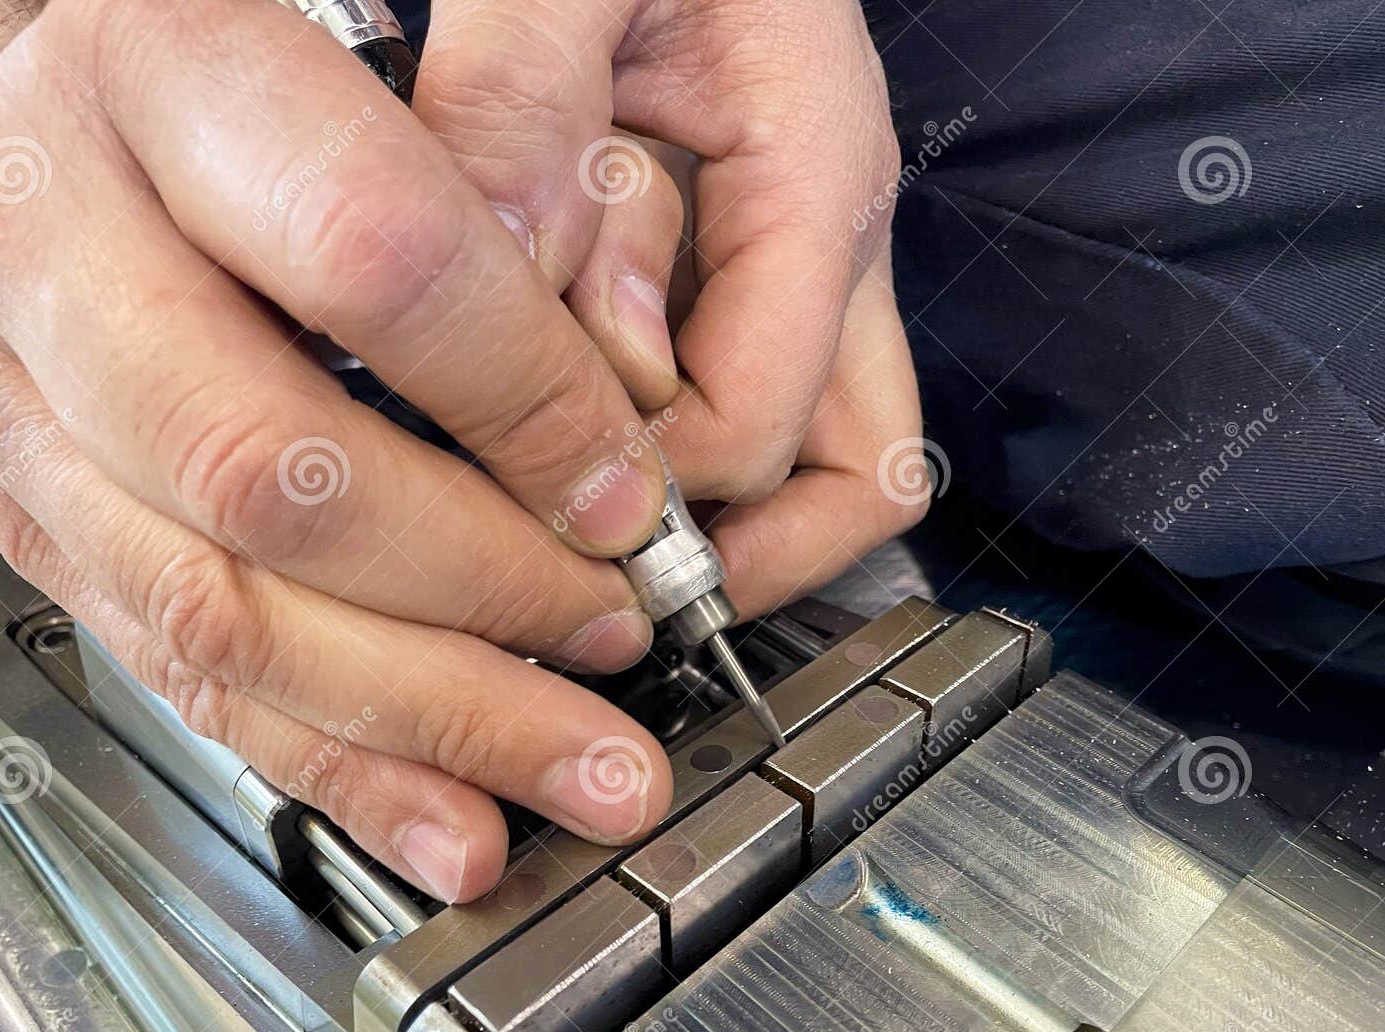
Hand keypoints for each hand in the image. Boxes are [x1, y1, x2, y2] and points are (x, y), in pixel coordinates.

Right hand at [0, 0, 682, 901]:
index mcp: (169, 86)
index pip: (377, 260)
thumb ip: (490, 213)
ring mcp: (27, 410)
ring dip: (437, 717)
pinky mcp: (43, 528)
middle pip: (280, 473)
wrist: (39, 118)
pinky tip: (451, 826)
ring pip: (227, 610)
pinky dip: (342, 768)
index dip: (528, 402)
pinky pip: (189, 678)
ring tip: (586, 773)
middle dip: (486, 589)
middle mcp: (62, 250)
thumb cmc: (241, 98)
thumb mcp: (374, 77)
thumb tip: (611, 449)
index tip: (633, 498)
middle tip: (620, 636)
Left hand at [413, 0, 926, 616]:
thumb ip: (525, 106)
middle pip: (863, 479)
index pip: (760, 423)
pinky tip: (583, 425)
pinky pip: (765, 413)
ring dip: (725, 519)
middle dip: (743, 556)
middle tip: (610, 573)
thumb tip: (521, 290)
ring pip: (832, 465)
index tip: (542, 472)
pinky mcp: (758, 275)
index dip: (650, 481)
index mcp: (811, 176)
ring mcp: (805, 272)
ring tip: (594, 515)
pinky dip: (685, 455)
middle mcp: (830, 245)